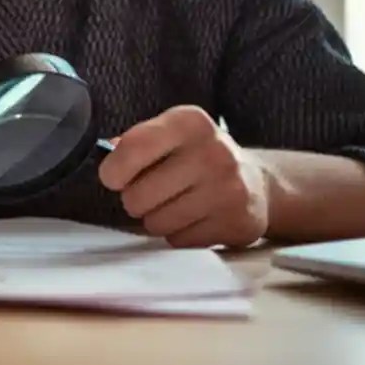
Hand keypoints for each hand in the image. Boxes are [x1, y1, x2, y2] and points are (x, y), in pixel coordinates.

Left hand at [98, 106, 269, 247]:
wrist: (256, 183)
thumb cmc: (197, 157)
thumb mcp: (171, 135)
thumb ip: (136, 142)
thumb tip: (108, 154)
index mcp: (191, 122)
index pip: (134, 147)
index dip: (113, 171)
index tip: (113, 178)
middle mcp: (213, 152)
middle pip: (138, 196)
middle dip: (135, 200)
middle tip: (150, 194)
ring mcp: (228, 190)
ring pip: (156, 223)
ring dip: (156, 220)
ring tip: (174, 205)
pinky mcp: (236, 223)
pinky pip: (179, 241)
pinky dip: (179, 235)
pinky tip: (194, 219)